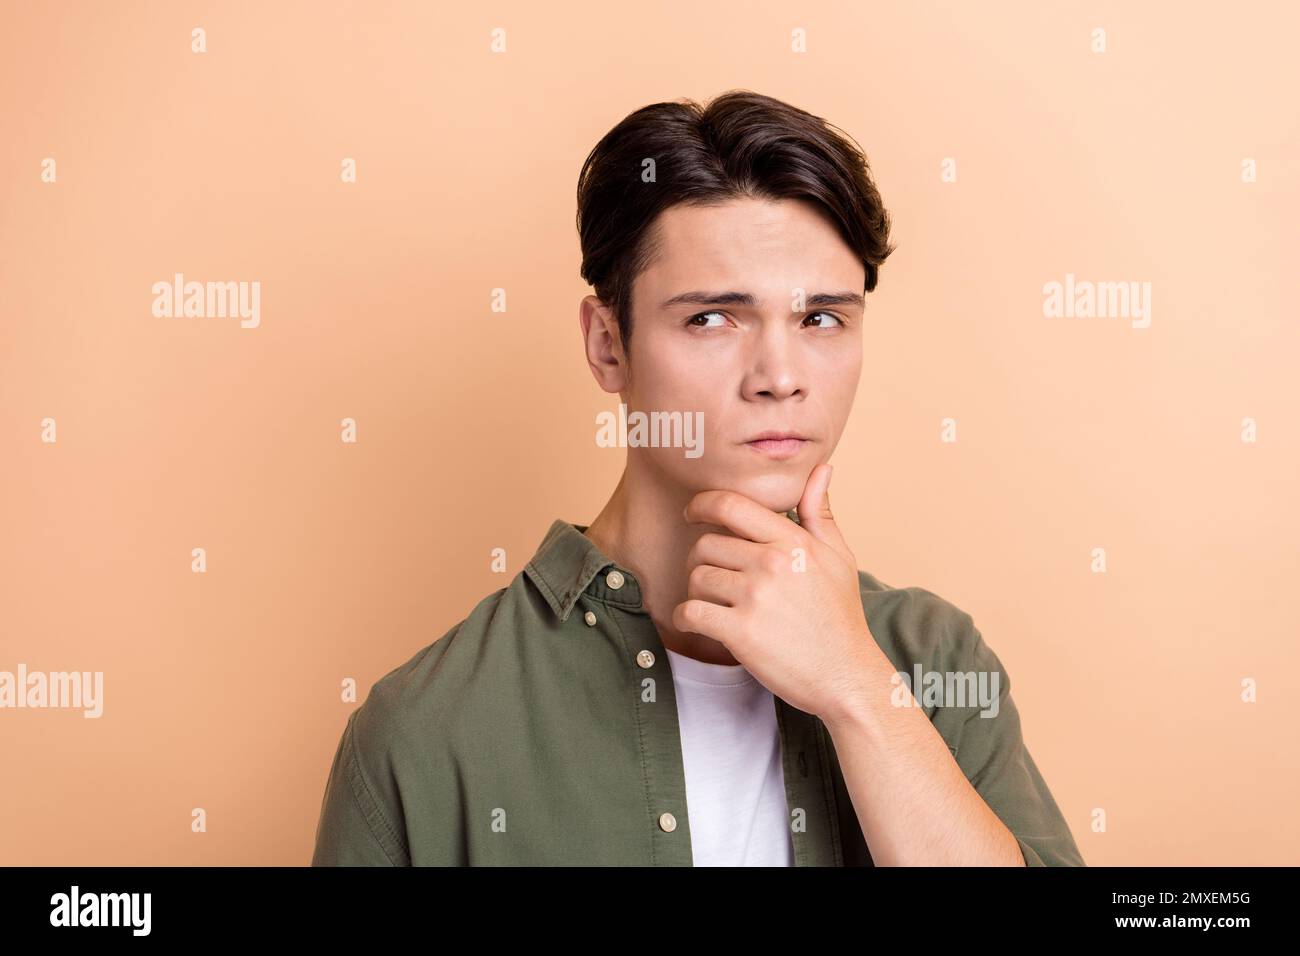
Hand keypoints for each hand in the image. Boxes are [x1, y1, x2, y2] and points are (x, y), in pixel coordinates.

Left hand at [674, 464, 886, 723]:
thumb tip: (821, 468)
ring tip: (714, 602)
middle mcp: (771, 563)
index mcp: (792, 541)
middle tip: (713, 574)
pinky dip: (686, 618)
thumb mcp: (838, 558)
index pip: (730, 505)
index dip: (701, 504)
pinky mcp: (739, 632)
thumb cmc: (840, 617)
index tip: (692, 512)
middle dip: (702, 559)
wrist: (846, 675)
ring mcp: (754, 597)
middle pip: (705, 543)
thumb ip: (820, 512)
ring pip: (696, 577)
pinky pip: (690, 612)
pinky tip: (698, 622)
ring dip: (697, 590)